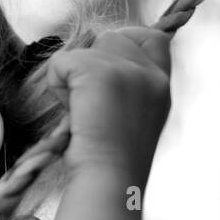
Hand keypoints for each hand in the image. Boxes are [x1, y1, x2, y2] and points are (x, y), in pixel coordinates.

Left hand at [44, 27, 172, 183]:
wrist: (109, 181)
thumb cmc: (112, 163)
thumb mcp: (134, 119)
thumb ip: (127, 89)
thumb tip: (96, 68)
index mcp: (162, 85)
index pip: (151, 38)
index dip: (123, 45)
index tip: (104, 73)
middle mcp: (150, 74)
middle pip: (111, 38)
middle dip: (92, 64)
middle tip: (89, 105)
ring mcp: (128, 70)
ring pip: (87, 48)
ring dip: (73, 76)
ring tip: (81, 112)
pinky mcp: (100, 73)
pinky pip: (62, 61)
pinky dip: (56, 84)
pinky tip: (70, 113)